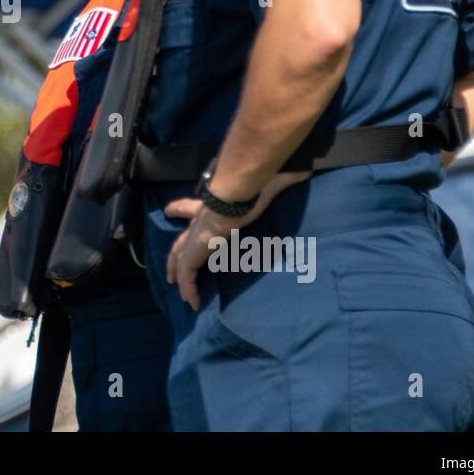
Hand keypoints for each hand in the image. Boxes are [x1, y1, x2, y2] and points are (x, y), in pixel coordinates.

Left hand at [164, 169, 309, 309]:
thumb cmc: (249, 190)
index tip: (169, 211)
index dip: (179, 209)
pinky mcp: (193, 251)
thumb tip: (303, 172)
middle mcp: (198, 222)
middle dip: (175, 254)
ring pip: (179, 260)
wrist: (236, 195)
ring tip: (180, 293)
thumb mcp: (266, 185)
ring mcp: (193, 237)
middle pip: (180, 240)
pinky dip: (188, 289)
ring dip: (179, 276)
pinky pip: (187, 274)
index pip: (191, 208)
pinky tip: (191, 302)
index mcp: (210, 207)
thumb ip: (284, 179)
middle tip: (170, 269)